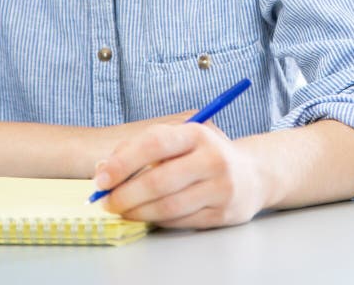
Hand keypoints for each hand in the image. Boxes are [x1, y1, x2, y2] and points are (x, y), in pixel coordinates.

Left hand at [93, 122, 266, 228]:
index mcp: (197, 132)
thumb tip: (103, 169)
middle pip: (159, 180)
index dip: (123, 162)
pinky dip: (156, 220)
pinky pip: (180, 221)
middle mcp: (212, 158)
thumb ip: (141, 148)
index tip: (101, 177)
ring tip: (121, 209)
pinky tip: (146, 214)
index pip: (154, 143)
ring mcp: (220, 188)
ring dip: (137, 211)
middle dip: (126, 194)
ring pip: (168, 206)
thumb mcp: (178, 139)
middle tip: (106, 201)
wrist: (251, 174)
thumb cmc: (202, 153)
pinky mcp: (223, 214)